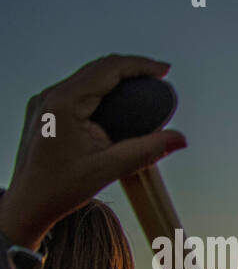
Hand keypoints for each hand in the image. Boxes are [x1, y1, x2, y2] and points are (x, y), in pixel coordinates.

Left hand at [0, 54, 186, 249]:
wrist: (27, 203)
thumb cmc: (59, 189)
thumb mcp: (107, 169)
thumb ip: (146, 151)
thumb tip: (179, 139)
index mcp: (63, 103)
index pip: (107, 69)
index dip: (139, 65)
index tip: (165, 70)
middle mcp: (50, 96)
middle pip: (98, 68)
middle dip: (131, 69)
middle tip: (160, 77)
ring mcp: (45, 101)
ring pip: (87, 77)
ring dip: (117, 78)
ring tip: (145, 86)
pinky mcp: (46, 110)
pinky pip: (78, 89)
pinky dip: (103, 89)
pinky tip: (119, 101)